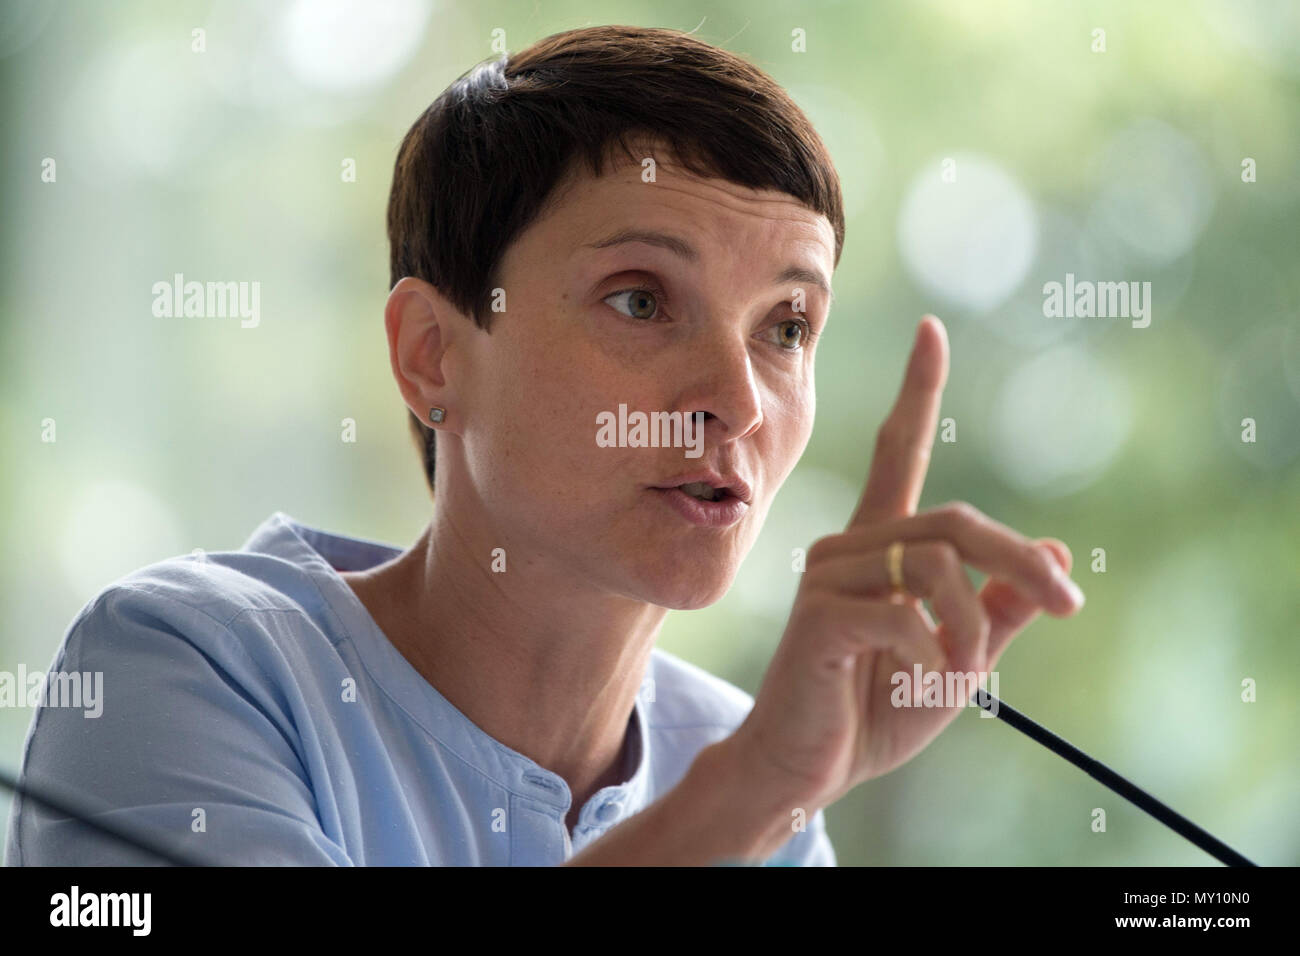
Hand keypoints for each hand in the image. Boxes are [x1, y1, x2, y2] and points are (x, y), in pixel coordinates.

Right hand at [730, 315, 1085, 814]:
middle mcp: (849, 546)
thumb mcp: (958, 661)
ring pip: (935, 564)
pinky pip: (903, 614)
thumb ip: (1000, 610)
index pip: (896, 452)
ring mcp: (829, 577)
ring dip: (973, 623)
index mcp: (880, 548)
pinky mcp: (819, 616)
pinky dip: (934, 649)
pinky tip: (925, 676)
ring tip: (965, 670)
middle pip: (955, 521)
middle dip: (1022, 559)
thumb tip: (1059, 552)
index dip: (917, 391)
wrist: (805, 769)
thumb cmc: (872, 711)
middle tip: (1070, 606)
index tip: (932, 331)